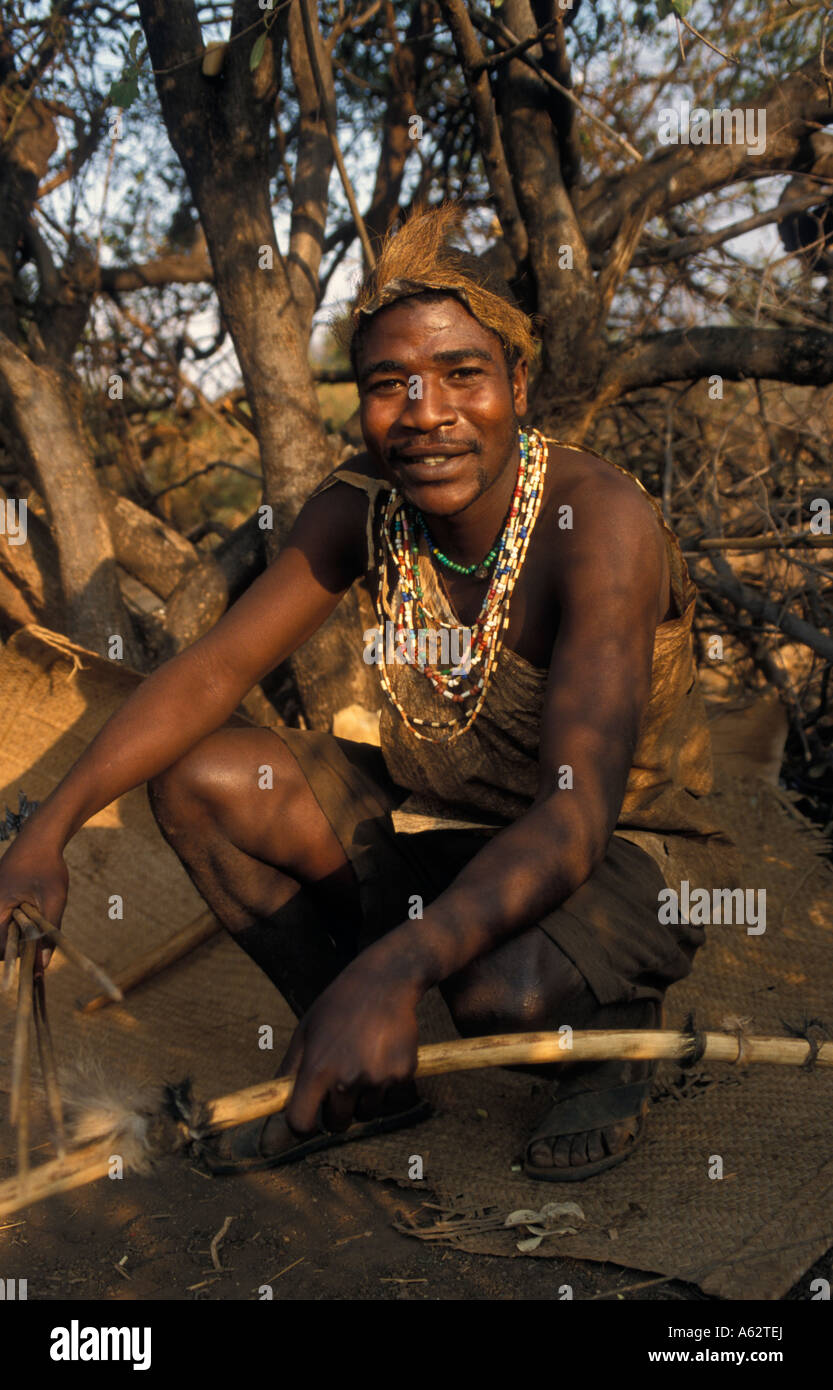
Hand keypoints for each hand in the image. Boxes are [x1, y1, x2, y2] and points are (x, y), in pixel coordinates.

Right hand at [0, 831, 68, 977]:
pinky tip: (34, 911)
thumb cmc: (48, 866)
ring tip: (39, 919)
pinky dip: (20, 922)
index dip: (18, 958)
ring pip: (4, 931)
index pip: (0, 948)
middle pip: (1, 941)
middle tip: (41, 941)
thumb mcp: (55, 900)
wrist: (40, 838)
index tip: (37, 961)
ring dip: (22, 933)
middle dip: (20, 946)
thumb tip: (43, 965)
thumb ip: (49, 932)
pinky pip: (5, 919)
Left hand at [279, 956, 420, 1136]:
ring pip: (367, 1113)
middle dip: (336, 1112)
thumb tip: (276, 1104)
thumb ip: (289, 1070)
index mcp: (317, 1069)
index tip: (308, 1118)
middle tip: (340, 1082)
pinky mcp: (403, 1073)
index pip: (301, 1122)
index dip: (302, 1125)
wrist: (386, 980)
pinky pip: (393, 1097)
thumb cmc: (339, 1005)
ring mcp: (378, 1078)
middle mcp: (347, 1078)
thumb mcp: (306, 1032)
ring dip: (364, 1099)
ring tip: (364, 1061)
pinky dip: (388, 1085)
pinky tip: (384, 1055)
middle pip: (337, 1124)